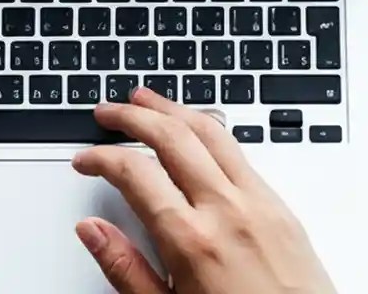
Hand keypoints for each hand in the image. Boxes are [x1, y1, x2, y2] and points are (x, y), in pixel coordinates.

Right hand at [73, 88, 335, 293]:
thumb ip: (125, 268)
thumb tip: (91, 231)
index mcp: (191, 240)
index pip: (134, 173)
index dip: (101, 157)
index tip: (85, 159)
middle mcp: (226, 210)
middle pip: (172, 136)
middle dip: (132, 116)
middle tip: (107, 111)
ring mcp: (259, 203)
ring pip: (210, 131)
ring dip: (172, 109)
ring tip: (146, 100)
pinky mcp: (282, 207)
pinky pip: (240, 151)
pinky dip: (208, 129)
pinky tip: (195, 129)